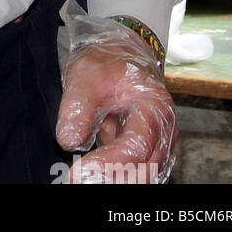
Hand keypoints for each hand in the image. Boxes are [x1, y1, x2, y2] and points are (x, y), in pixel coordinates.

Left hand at [56, 15, 174, 182]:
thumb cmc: (107, 62)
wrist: (121, 53)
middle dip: (113, 176)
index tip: (83, 170)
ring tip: (84, 177)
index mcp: (155, 107)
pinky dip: (116, 174)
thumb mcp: (85, 75)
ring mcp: (158, 143)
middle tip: (80, 178)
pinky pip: (135, 170)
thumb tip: (68, 141)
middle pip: (144, 167)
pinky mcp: (146, 151)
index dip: (111, 162)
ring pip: (141, 173)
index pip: (136, 145)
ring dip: (115, 177)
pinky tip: (93, 174)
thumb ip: (78, 107)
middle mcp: (164, 130)